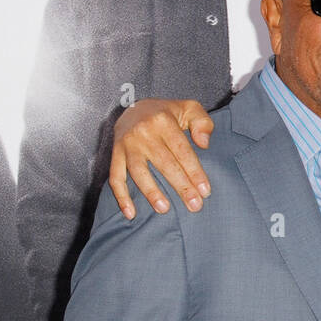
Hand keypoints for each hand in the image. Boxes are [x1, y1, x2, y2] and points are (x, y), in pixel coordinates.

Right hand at [109, 98, 213, 218]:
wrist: (133, 107)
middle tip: (194, 206)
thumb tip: (204, 144)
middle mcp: (143, 131)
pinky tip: (131, 213)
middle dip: (181, 186)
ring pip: (139, 171)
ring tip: (164, 209)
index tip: (205, 191)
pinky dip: (121, 196)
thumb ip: (202, 122)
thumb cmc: (168, 113)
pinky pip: (116, 177)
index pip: (182, 150)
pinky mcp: (115, 153)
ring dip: (151, 192)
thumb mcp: (189, 108)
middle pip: (164, 163)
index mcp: (163, 121)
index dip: (194, 172)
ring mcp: (127, 144)